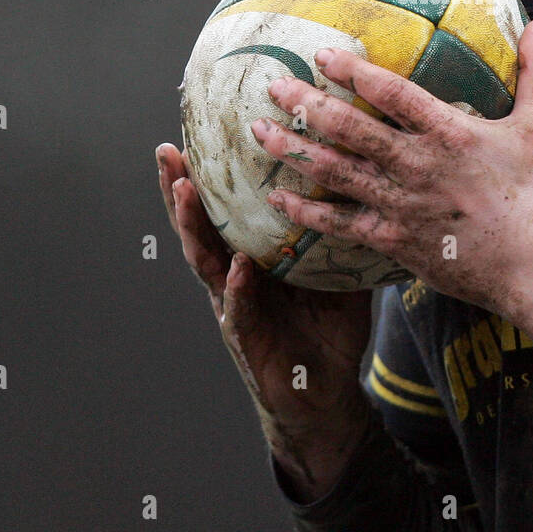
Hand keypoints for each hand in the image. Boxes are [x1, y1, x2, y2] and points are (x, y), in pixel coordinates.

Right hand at [155, 143, 372, 497]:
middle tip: (167, 153)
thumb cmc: (328, 330)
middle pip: (200, 227)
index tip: (191, 136)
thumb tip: (365, 182)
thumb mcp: (336, 272)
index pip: (223, 210)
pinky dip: (237, 289)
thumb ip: (338, 234)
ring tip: (183, 193)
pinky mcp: (248, 340)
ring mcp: (234, 308)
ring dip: (192, 228)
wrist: (326, 396)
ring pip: (205, 262)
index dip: (205, 176)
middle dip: (178, 190)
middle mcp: (233, 277)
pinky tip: (236, 268)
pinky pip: (239, 310)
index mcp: (251, 256)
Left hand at [250, 19, 532, 320]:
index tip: (323, 54)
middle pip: (349, 130)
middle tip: (273, 86)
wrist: (529, 264)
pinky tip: (278, 200)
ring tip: (261, 132)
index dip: (353, 72)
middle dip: (307, 105)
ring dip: (295, 151)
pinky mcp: (390, 238)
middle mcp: (414, 164)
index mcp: (446, 132)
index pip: (392, 94)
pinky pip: (339, 223)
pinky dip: (306, 212)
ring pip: (336, 172)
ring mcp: (398, 203)